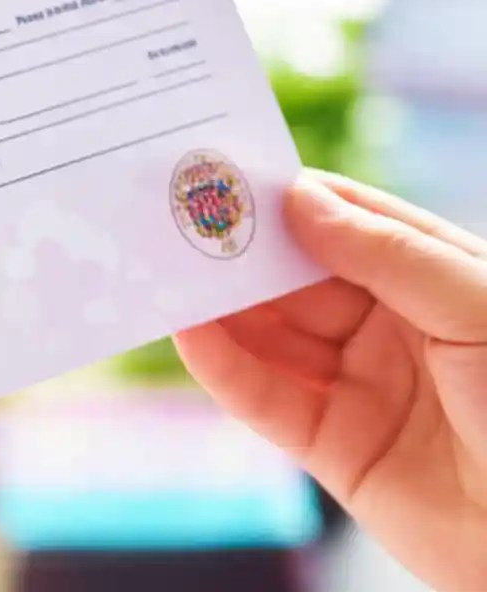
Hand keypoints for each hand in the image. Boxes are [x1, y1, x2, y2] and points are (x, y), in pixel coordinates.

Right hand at [175, 170, 486, 590]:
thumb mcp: (477, 307)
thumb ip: (388, 254)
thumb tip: (302, 200)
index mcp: (436, 281)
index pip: (352, 225)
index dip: (295, 202)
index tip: (235, 178)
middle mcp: (394, 328)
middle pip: (299, 280)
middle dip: (245, 255)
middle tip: (184, 225)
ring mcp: (359, 387)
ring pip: (273, 337)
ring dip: (221, 308)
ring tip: (170, 275)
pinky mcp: (331, 448)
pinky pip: (265, 401)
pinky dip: (223, 369)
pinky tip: (190, 336)